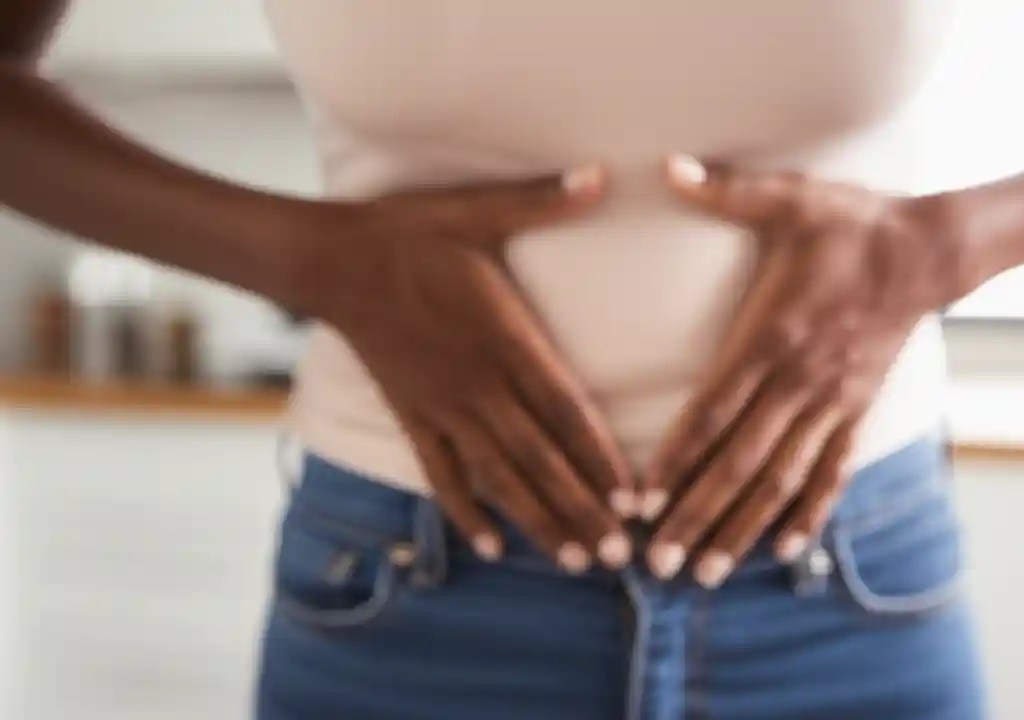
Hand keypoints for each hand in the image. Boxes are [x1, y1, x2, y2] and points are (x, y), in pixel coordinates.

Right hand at [302, 166, 636, 572]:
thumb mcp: (477, 209)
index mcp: (503, 337)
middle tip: (619, 555)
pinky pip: (442, 473)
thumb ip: (544, 201)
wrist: (330, 259)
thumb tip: (604, 176)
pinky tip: (491, 546)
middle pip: (539, 459)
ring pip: (498, 477)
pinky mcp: (412, 415)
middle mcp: (477, 384)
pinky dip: (466, 512)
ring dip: (539, 522)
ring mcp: (442, 406)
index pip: (564, 409)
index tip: (632, 498)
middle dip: (581, 510)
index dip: (599, 457)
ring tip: (575, 563)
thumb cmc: (409, 233)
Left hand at [641, 155, 981, 586]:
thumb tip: (668, 167)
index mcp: (773, 336)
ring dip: (742, 528)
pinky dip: (808, 512)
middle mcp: (800, 381)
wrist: (929, 250)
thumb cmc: (851, 224)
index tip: (643, 503)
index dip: (677, 460)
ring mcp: (832, 403)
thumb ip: (727, 190)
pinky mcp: (856, 411)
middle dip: (697, 515)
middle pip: (741, 462)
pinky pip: (830, 471)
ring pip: (781, 480)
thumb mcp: (791, 197)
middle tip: (658, 562)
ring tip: (706, 572)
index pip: (714, 411)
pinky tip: (785, 550)